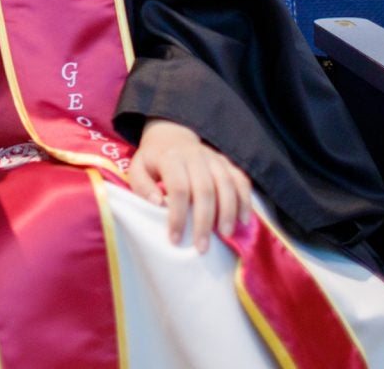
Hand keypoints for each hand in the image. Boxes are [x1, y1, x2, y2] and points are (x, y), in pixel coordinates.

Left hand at [127, 118, 251, 253]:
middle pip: (205, 189)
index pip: (178, 188)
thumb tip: (157, 203)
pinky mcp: (227, 163)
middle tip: (202, 247)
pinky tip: (243, 220)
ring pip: (227, 184)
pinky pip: (242, 180)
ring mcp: (214, 159)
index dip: (178, 216)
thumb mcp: (138, 168)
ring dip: (228, 212)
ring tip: (225, 235)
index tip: (175, 239)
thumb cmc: (154, 160)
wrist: (172, 136)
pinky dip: (245, 200)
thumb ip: (142, 185)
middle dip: (204, 221)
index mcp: (171, 158)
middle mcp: (195, 156)